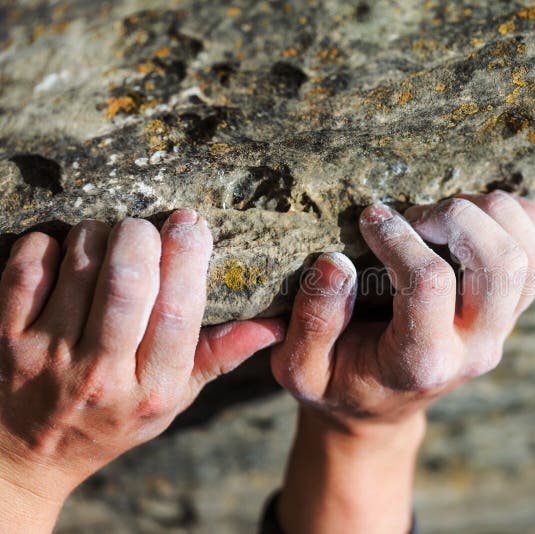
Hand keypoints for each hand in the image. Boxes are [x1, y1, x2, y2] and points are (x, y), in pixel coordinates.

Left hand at [0, 210, 283, 530]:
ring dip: (100, 234)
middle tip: (147, 226)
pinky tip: (65, 251)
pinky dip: (50, 246)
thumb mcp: (173, 398)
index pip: (179, 311)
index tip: (192, 223)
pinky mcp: (8, 340)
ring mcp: (49, 356)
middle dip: (142, 236)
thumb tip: (274, 323)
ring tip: (109, 236)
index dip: (188, 257)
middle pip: (129, 283)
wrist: (26, 456)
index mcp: (152, 387)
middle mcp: (101, 374)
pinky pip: (29, 270)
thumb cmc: (112, 419)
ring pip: (81, 267)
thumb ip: (219, 355)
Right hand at [273, 191, 534, 427]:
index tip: (369, 219)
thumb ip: (313, 322)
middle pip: (501, 264)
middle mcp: (475, 345)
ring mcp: (504, 326)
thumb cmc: (339, 382)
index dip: (398, 238)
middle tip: (415, 215)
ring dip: (492, 214)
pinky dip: (522, 220)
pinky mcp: (517, 307)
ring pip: (532, 254)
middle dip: (457, 217)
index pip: (430, 282)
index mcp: (421, 361)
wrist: (382, 408)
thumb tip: (334, 263)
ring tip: (444, 214)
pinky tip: (477, 219)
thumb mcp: (303, 369)